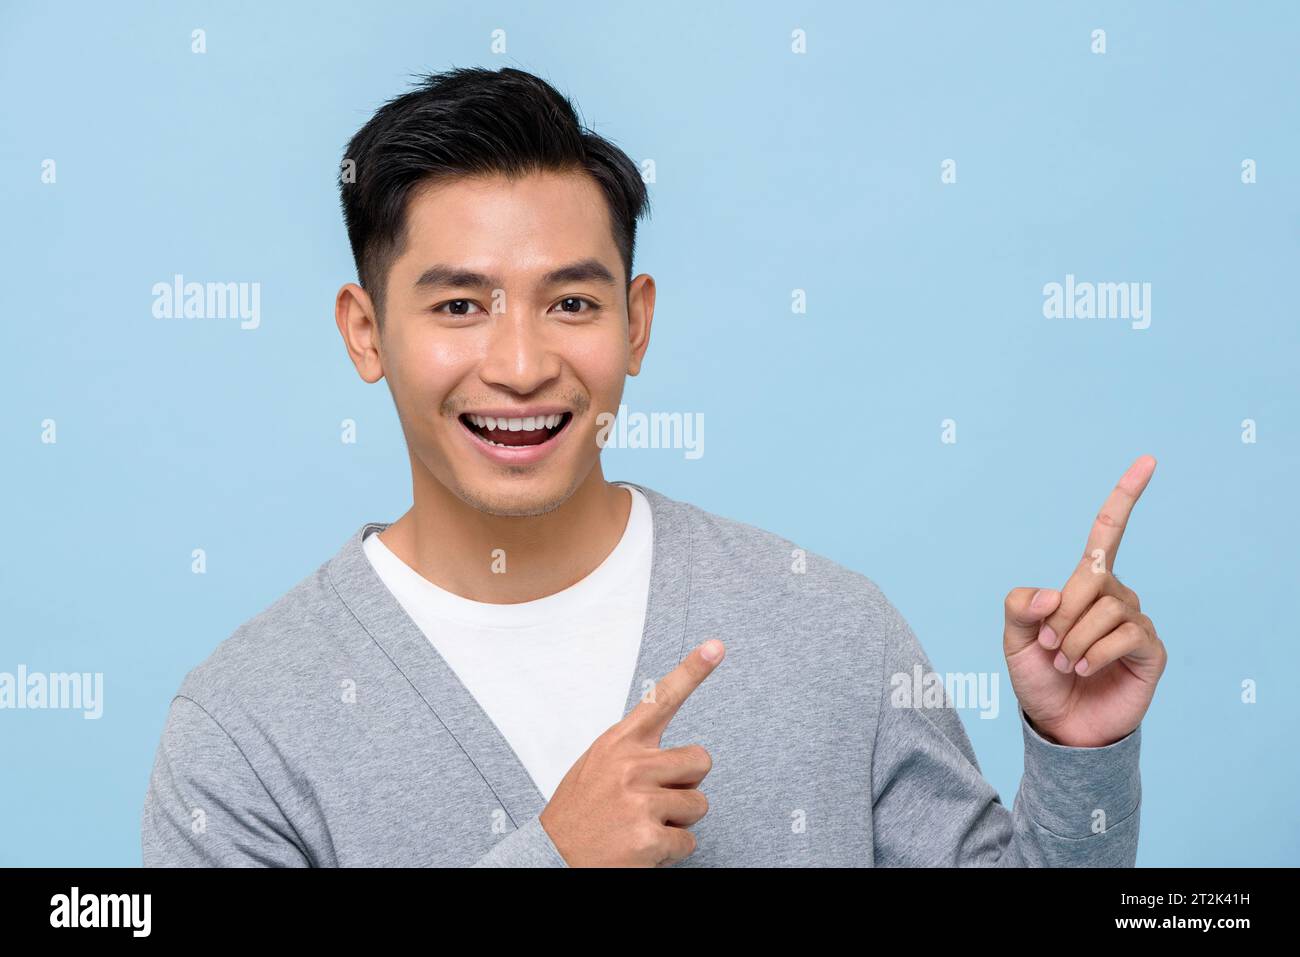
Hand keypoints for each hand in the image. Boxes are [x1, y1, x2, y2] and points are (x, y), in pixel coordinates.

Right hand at [539, 638, 723, 865]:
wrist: (551, 859)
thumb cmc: (577, 815)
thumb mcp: (596, 767)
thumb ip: (633, 754)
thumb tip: (673, 760)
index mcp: (618, 744)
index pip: (660, 699)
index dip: (692, 671)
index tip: (715, 647)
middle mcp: (631, 766)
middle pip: (700, 760)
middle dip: (689, 782)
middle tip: (659, 799)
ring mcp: (641, 801)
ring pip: (698, 804)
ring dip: (677, 820)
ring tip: (641, 825)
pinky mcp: (649, 837)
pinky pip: (688, 840)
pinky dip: (670, 850)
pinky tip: (642, 847)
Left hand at [1002, 455, 1166, 747]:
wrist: (1058, 725)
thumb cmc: (1037, 678)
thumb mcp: (1013, 639)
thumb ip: (1019, 607)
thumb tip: (1053, 594)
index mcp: (1083, 584)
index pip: (1108, 532)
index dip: (1125, 496)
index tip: (1147, 460)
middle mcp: (1115, 595)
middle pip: (1092, 577)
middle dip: (1061, 614)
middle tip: (1048, 646)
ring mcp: (1136, 622)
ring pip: (1106, 610)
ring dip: (1074, 640)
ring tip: (1065, 663)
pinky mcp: (1151, 651)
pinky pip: (1124, 635)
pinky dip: (1093, 654)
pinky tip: (1083, 669)